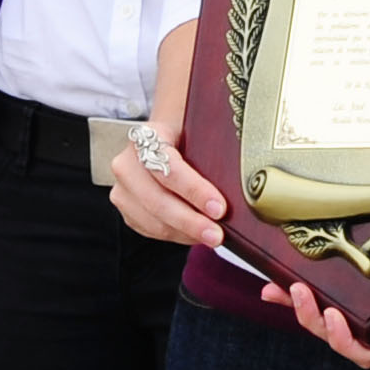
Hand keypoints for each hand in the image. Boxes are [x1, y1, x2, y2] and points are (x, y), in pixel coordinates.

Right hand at [108, 122, 230, 249]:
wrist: (165, 136)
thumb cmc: (188, 134)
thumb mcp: (199, 132)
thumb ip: (213, 150)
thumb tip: (247, 180)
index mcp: (147, 136)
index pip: (170, 168)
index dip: (195, 191)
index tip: (220, 208)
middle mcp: (127, 162)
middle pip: (158, 200)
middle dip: (191, 221)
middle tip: (217, 235)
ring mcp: (122, 188)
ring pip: (153, 220)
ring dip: (185, 233)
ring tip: (211, 237)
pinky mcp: (126, 209)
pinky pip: (150, 229)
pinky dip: (176, 235)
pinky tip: (194, 235)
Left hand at [262, 271, 369, 368]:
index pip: (369, 351)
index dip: (347, 343)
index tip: (336, 316)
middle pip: (335, 334)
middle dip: (311, 321)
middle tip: (302, 293)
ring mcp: (361, 290)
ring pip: (319, 313)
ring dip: (296, 306)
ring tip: (281, 287)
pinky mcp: (350, 265)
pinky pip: (316, 285)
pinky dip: (290, 290)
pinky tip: (272, 283)